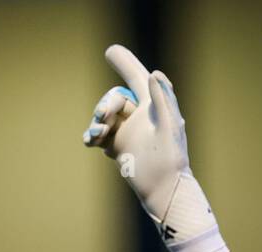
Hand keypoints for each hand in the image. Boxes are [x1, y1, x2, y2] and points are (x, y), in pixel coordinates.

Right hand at [82, 45, 226, 251]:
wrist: (163, 189)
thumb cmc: (171, 159)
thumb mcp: (169, 127)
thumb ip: (163, 99)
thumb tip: (155, 73)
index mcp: (153, 107)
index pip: (136, 78)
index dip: (125, 63)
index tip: (109, 51)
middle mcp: (139, 117)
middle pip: (114, 98)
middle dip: (105, 104)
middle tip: (103, 117)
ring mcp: (127, 132)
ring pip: (103, 116)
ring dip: (96, 122)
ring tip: (98, 134)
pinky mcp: (118, 147)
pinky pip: (98, 135)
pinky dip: (91, 136)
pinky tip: (90, 141)